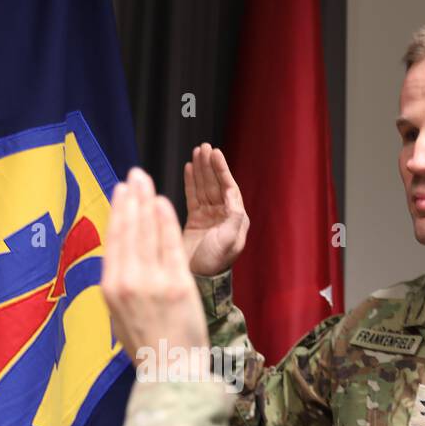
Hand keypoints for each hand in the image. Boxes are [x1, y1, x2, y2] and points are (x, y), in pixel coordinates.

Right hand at [102, 168, 209, 364]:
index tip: (121, 192)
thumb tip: (117, 265)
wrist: (171, 373)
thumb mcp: (119, 318)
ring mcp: (152, 281)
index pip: (114, 240)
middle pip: (129, 229)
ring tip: (148, 181)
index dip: (118, 212)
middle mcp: (128, 282)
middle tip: (135, 175)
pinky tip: (164, 202)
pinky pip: (169, 244)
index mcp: (111, 289)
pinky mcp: (177, 284)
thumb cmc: (147, 349)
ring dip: (147, 201)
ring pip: (148, 231)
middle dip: (131, 198)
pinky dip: (165, 220)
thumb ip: (118, 288)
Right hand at [182, 143, 248, 276]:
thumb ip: (233, 216)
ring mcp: (208, 217)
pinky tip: (189, 168)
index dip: (221, 170)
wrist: (197, 279)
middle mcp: (223, 216)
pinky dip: (190, 182)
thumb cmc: (214, 263)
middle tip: (204, 147)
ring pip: (204, 188)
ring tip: (196, 152)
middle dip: (211, 165)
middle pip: (216, 184)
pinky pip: (193, 196)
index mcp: (235, 219)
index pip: (229, 188)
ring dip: (201, 170)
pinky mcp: (194, 221)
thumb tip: (232, 193)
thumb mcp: (229, 241)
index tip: (214, 153)